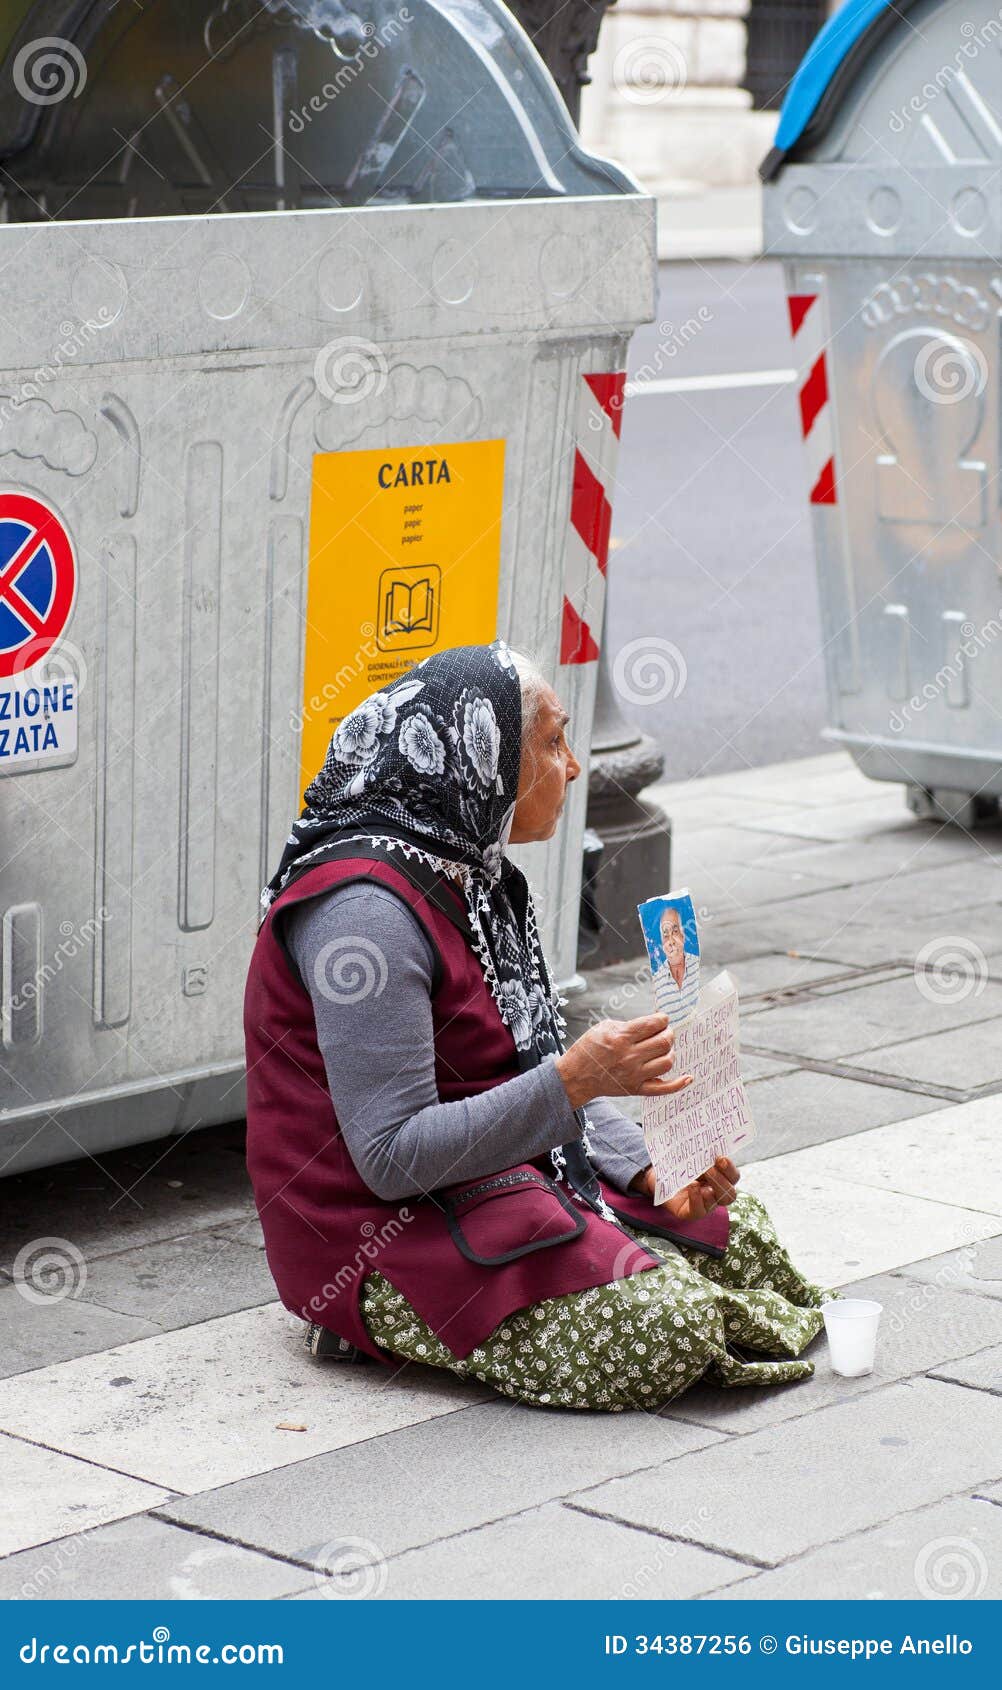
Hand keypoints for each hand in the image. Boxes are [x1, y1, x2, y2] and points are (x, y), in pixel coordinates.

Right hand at [554, 1013, 692, 1109]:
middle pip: (664, 1042)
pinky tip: (688, 1077)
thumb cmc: (589, 1048)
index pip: (654, 1024)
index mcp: (621, 1037)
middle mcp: (630, 1056)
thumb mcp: (604, 1027)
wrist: (576, 1076)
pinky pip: (664, 1088)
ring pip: (667, 1062)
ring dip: (670, 1052)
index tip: (662, 1018)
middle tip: (664, 1032)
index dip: (663, 1018)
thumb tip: (653, 1024)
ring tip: (663, 1049)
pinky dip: (679, 1083)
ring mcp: (634, 1075)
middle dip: (669, 1033)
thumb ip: (630, 1025)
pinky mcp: (636, 1089)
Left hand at [629, 1155, 739, 1220]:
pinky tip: (693, 1189)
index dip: (730, 1169)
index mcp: (720, 1177)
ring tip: (703, 1181)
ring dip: (714, 1190)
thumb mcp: (689, 1155)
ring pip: (720, 1202)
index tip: (720, 1158)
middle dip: (722, 1180)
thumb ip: (699, 1150)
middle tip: (710, 1169)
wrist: (658, 1177)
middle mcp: (716, 1192)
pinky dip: (698, 1200)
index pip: (733, 1176)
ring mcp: (706, 1204)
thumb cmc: (677, 1164)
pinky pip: (700, 1211)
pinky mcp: (691, 1212)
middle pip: (731, 1193)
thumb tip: (703, 1135)